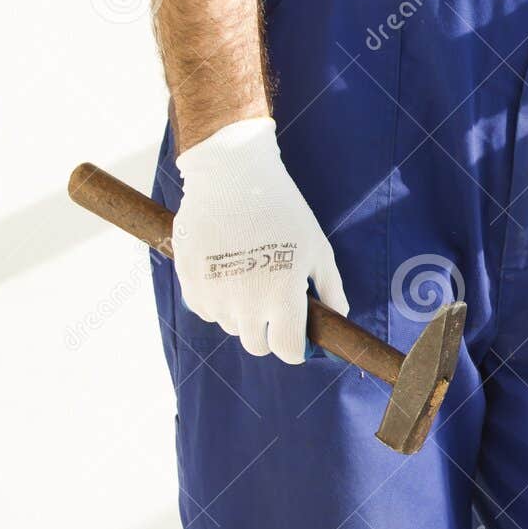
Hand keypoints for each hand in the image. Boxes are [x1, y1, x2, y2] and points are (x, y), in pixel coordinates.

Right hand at [172, 117, 347, 363]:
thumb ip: (330, 288)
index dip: (295, 347)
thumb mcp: (317, 247)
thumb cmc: (282, 210)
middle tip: (273, 300)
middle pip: (257, 344)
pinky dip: (217, 300)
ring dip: (242, 313)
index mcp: (282, 297)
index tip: (297, 334)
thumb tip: (337, 317)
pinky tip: (227, 269)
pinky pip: (205, 309)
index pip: (287, 351)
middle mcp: (245, 304)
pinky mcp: (190, 284)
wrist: (232, 176)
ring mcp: (214, 296)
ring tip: (250, 274)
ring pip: (230, 326)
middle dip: (269, 330)